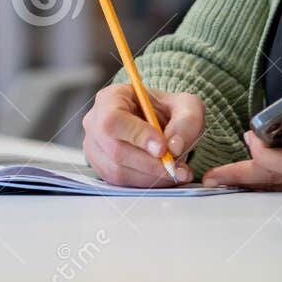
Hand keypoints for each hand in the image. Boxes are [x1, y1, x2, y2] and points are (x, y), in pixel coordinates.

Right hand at [82, 83, 203, 186]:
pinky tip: (164, 176)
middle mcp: (95, 123)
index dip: (138, 136)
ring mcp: (95, 148)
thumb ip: (186, 121)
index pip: (114, 120)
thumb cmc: (167, 110)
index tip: (163, 148)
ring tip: (176, 172)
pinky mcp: (102, 168)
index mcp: (110, 98)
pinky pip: (120, 183)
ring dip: (150, 176)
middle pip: (116, 150)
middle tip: (176, 166)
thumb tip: (175, 146)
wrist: (159, 122)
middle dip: (150, 163)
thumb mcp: (186, 105)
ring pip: (118, 171)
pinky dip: (146, 183)